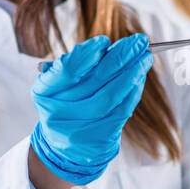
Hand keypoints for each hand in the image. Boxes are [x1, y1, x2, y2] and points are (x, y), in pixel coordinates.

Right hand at [30, 33, 151, 185]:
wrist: (64, 148)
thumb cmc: (65, 105)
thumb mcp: (60, 85)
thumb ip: (80, 65)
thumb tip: (113, 46)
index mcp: (43, 92)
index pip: (67, 69)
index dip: (88, 53)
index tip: (105, 41)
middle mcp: (57, 113)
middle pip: (95, 80)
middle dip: (121, 56)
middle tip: (140, 41)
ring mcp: (77, 130)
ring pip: (111, 96)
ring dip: (133, 73)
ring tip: (146, 57)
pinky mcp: (98, 140)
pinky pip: (121, 110)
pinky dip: (133, 91)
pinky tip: (140, 78)